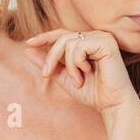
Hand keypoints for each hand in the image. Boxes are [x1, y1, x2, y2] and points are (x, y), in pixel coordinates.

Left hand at [24, 29, 139, 117]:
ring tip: (78, 79)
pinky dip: (77, 63)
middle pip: (62, 37)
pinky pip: (79, 47)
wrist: (112, 105)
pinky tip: (88, 72)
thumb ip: (49, 64)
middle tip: (47, 75)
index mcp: (89, 42)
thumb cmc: (94, 93)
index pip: (62, 34)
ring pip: (69, 42)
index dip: (45, 37)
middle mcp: (96, 37)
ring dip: (68, 65)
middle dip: (51, 57)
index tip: (28, 43)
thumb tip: (27, 50)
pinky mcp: (107, 43)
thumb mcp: (64, 77)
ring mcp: (103, 38)